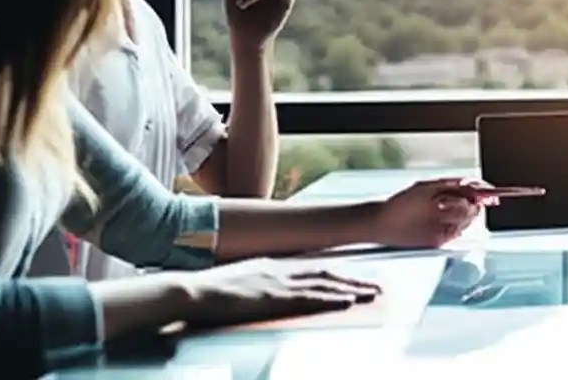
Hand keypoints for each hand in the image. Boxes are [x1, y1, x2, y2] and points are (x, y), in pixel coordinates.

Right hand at [178, 258, 379, 328]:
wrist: (189, 292)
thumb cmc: (207, 292)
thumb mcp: (239, 282)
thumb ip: (258, 284)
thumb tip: (269, 293)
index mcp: (273, 266)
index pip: (314, 269)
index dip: (339, 275)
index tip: (357, 280)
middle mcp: (280, 270)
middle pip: (327, 274)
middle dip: (354, 280)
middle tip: (377, 288)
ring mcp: (278, 283)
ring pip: (325, 286)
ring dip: (352, 290)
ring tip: (373, 295)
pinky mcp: (273, 298)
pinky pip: (310, 299)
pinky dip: (332, 299)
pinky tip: (349, 301)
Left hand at [373, 178, 488, 247]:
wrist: (384, 223)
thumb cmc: (401, 202)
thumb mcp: (425, 188)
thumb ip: (447, 184)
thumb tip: (468, 182)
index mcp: (449, 194)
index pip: (474, 191)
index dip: (485, 192)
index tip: (492, 194)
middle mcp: (451, 209)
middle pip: (475, 206)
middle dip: (472, 203)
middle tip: (461, 200)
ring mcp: (448, 224)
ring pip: (468, 220)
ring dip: (460, 212)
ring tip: (441, 206)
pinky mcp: (443, 239)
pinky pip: (458, 233)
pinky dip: (455, 227)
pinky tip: (443, 221)